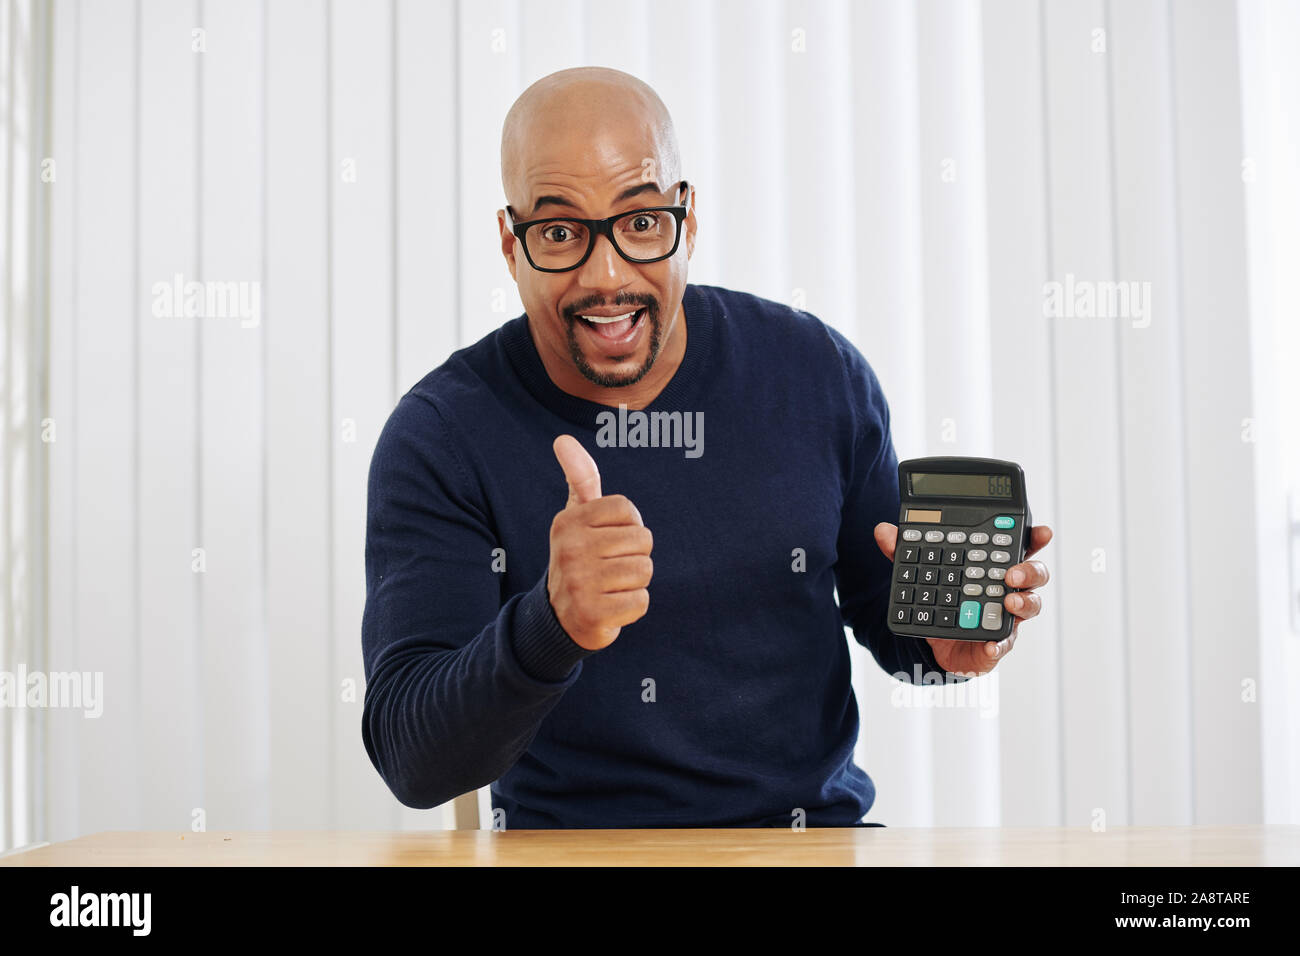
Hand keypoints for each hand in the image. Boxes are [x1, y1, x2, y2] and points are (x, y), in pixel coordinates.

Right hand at [547, 435, 653, 649]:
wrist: (560, 617)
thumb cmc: (579, 557)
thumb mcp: (576, 517)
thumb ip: (579, 478)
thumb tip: (563, 439)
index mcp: (568, 522)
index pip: (628, 510)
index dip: (628, 526)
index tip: (609, 539)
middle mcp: (570, 549)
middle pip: (642, 540)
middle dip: (635, 555)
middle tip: (610, 567)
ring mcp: (579, 583)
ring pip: (644, 570)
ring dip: (635, 582)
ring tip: (612, 585)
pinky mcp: (593, 614)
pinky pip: (641, 601)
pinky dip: (633, 606)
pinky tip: (611, 606)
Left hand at [873, 521, 1052, 675]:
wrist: (934, 642)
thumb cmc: (941, 598)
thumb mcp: (920, 572)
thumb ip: (903, 552)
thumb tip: (883, 531)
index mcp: (995, 565)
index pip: (1020, 546)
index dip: (1035, 538)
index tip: (1041, 532)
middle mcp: (1008, 589)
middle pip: (1034, 575)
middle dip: (1030, 570)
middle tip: (1012, 572)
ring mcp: (1007, 616)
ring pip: (1030, 606)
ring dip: (1023, 603)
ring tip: (1009, 601)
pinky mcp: (997, 643)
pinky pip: (1003, 644)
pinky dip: (997, 645)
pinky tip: (989, 645)